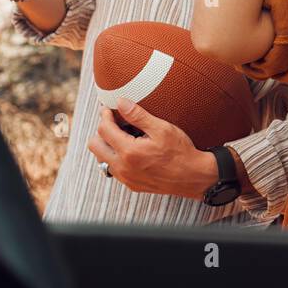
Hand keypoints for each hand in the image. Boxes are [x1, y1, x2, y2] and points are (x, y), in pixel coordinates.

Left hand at [87, 99, 218, 197]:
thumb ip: (138, 115)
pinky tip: (132, 150)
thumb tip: (121, 102)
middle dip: (101, 131)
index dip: (104, 116)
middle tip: (114, 122)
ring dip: (107, 145)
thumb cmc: (180, 152)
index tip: (109, 109)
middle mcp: (123, 168)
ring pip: (102, 159)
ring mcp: (126, 178)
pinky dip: (116, 157)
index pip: (104, 130)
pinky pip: (113, 169)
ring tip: (123, 136)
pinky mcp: (131, 185)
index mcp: (129, 152)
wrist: (193, 177)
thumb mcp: (162, 128)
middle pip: (95, 146)